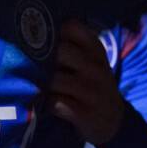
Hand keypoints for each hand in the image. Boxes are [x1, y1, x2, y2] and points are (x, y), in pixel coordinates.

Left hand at [48, 19, 126, 145]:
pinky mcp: (84, 112)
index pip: (71, 28)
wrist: (113, 120)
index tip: (43, 42)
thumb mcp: (91, 61)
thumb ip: (72, 46)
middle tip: (36, 68)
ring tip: (42, 88)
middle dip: (44, 61)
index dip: (53, 34)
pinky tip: (50, 104)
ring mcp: (92, 90)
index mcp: (95, 50)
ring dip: (43, 85)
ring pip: (54, 79)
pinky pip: (55, 102)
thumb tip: (33, 32)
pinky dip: (48, 103)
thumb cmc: (92, 84)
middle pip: (59, 52)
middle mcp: (96, 67)